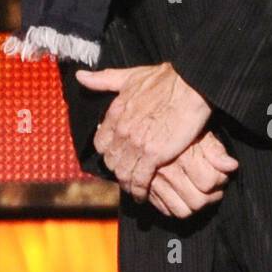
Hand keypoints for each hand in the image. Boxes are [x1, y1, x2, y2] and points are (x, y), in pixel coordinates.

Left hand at [77, 62, 212, 202]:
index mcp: (115, 112)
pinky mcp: (154, 155)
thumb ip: (104, 80)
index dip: (107, 151)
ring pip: (122, 172)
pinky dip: (139, 190)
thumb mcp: (130, 76)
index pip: (101, 143)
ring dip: (126, 183)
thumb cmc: (165, 79)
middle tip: (126, 174)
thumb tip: (80, 76)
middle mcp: (122, 130)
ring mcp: (136, 144)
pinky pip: (140, 179)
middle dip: (117, 168)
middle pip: (110, 160)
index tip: (116, 155)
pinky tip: (142, 195)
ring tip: (133, 189)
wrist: (190, 85)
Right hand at [147, 132, 238, 218]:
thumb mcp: (199, 131)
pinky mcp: (147, 189)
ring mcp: (154, 182)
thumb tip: (232, 166)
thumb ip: (215, 150)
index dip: (220, 180)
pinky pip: (165, 210)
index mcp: (183, 156)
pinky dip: (176, 207)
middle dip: (211, 197)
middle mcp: (167, 171)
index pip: (209, 182)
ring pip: (182, 211)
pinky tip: (183, 196)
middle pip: (197, 201)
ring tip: (200, 194)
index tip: (222, 175)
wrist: (146, 118)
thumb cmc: (177, 124)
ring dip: (194, 206)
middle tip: (214, 189)